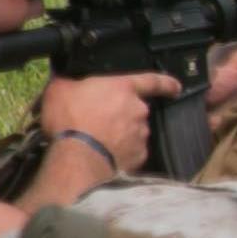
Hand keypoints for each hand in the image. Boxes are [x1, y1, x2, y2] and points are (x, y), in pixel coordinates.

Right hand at [36, 71, 180, 170]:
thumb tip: (67, 81)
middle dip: (119, 115)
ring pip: (133, 132)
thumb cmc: (69, 118)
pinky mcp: (139, 156)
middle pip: (134, 110)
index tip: (176, 87)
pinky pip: (130, 151)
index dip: (166, 83)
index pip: (153, 81)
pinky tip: (102, 154)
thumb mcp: (59, 90)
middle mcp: (139, 110)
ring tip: (95, 140)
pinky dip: (119, 153)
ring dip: (119, 134)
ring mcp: (141, 134)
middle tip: (97, 122)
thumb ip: (69, 82)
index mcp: (124, 89)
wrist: (77, 156)